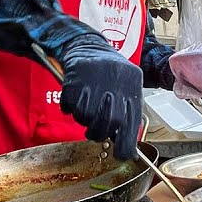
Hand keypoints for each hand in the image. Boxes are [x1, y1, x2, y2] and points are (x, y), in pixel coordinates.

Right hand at [57, 34, 143, 159]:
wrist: (88, 46)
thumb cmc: (111, 74)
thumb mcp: (127, 89)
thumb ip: (128, 114)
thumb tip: (125, 145)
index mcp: (132, 91)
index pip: (131, 127)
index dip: (125, 147)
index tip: (120, 155)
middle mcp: (115, 87)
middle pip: (108, 124)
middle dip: (99, 133)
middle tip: (95, 131)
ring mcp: (94, 83)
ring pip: (85, 118)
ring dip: (83, 118)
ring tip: (86, 107)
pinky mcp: (74, 81)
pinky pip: (69, 107)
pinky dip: (69, 107)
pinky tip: (76, 97)